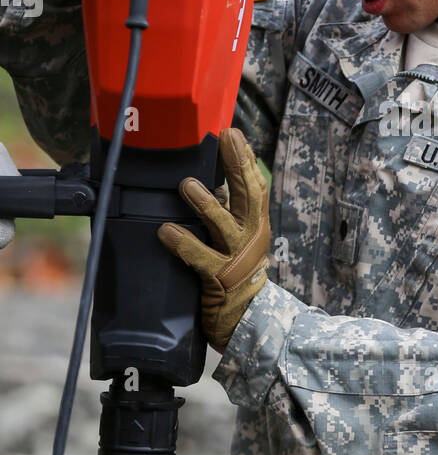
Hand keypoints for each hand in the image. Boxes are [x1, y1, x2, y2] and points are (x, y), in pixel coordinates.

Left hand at [157, 128, 269, 351]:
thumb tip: (209, 185)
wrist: (250, 322)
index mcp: (256, 225)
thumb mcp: (238, 241)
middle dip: (238, 165)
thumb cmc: (238, 276)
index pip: (254, 186)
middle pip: (249, 196)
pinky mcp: (219, 280)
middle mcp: (251, 238)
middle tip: (226, 139)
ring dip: (206, 204)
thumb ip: (225, 214)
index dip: (244, 159)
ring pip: (224, 225)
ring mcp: (236, 258)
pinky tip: (165, 231)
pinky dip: (182, 243)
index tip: (232, 133)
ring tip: (188, 185)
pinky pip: (200, 258)